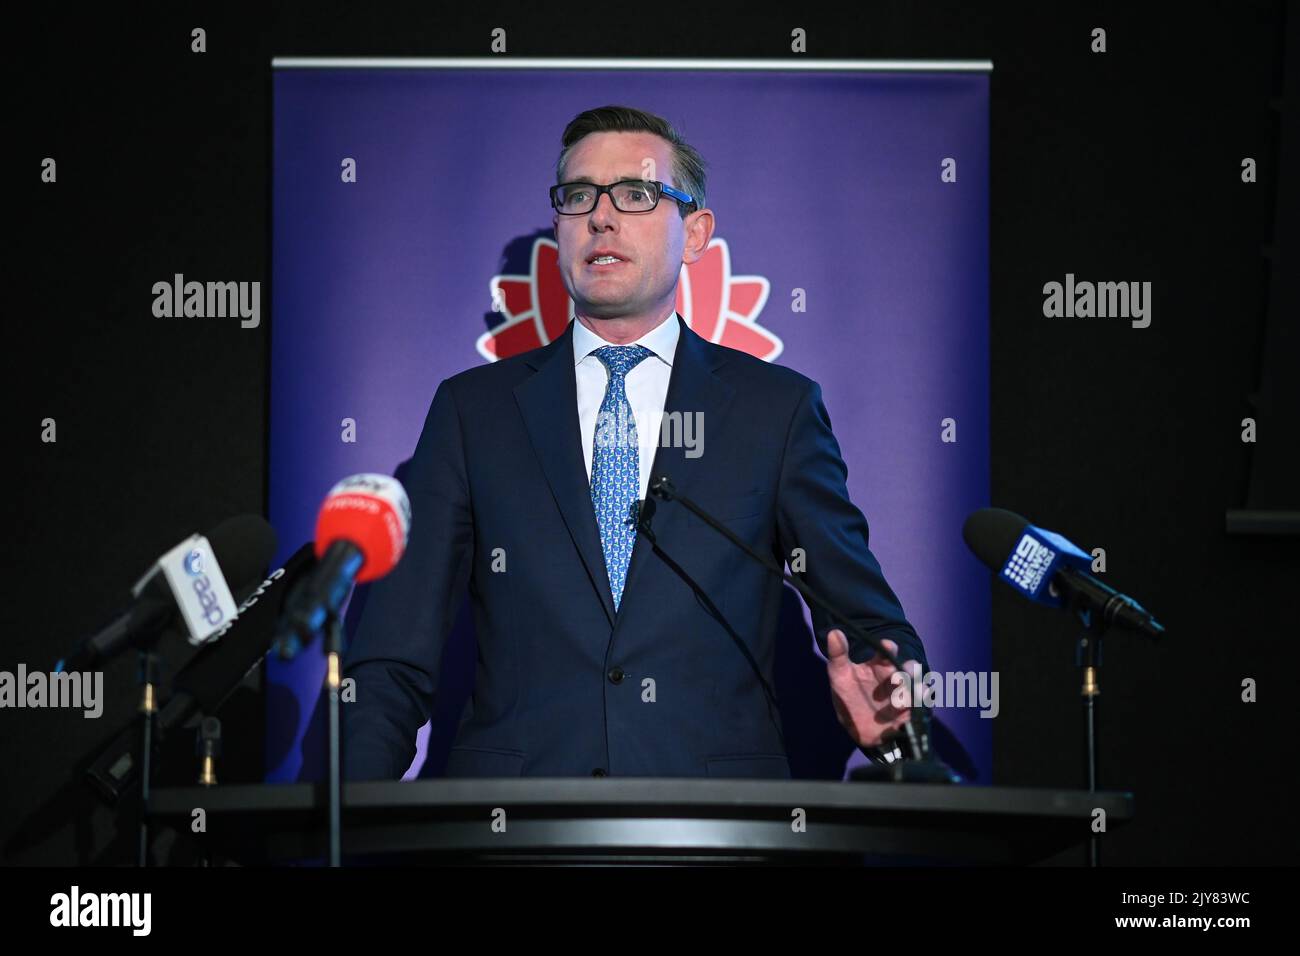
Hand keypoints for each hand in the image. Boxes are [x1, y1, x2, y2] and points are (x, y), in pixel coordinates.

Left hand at [824, 630, 922, 748]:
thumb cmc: (848, 696)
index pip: (887, 652)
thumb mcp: (839, 675)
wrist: (854, 727)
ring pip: (916, 687)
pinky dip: (920, 706)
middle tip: (896, 677)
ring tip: (900, 701)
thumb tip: (834, 632)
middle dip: (907, 670)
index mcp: (879, 665)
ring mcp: (904, 694)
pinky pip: (920, 707)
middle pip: (908, 668)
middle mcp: (894, 677)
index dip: (888, 647)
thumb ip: (838, 655)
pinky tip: (913, 707)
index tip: (886, 645)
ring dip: (913, 691)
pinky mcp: (910, 712)